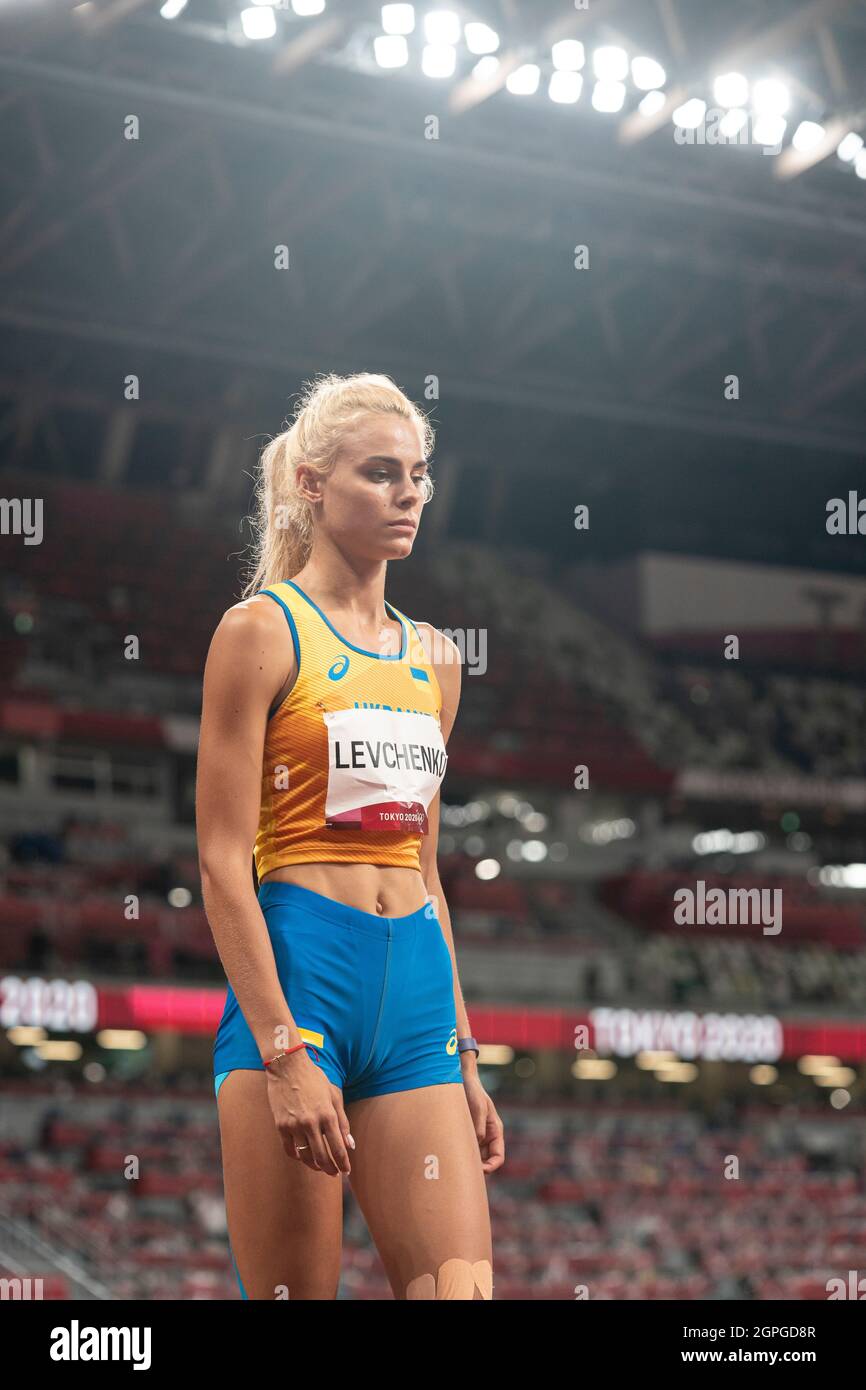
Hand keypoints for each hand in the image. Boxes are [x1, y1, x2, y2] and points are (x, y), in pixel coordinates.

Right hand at [265, 1050, 352, 1176]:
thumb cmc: (314, 1079)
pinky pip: (290, 1150)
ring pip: (305, 1157)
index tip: (347, 1171)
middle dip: (331, 1169)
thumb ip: (343, 1121)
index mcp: (327, 1115)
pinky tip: (304, 1157)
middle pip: (323, 1157)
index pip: (338, 1148)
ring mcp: (294, 1126)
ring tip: (320, 1167)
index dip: (344, 1163)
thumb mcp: (334, 1096)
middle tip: (334, 1173)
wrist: (287, 1067)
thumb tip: (350, 1145)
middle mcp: (311, 1123)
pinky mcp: (280, 1126)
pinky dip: (298, 1157)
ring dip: (315, 1166)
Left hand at [462, 1071, 504, 1173]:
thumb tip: (476, 1144)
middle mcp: (487, 1136)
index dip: (491, 1167)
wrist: (461, 1079)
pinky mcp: (464, 1132)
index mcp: (495, 1131)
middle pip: (486, 1161)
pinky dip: (459, 1154)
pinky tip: (449, 1154)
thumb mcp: (478, 1107)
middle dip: (477, 1168)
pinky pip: (464, 1148)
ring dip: (467, 1161)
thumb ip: (478, 1127)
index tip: (479, 1170)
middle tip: (463, 1172)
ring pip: (474, 1157)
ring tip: (454, 1164)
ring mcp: (476, 1135)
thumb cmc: (473, 1091)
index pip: (498, 1157)